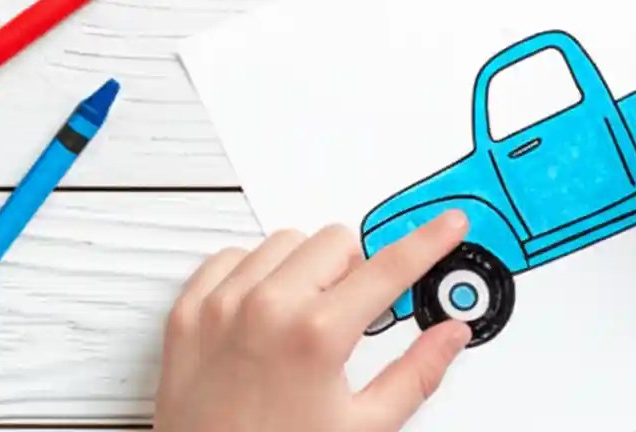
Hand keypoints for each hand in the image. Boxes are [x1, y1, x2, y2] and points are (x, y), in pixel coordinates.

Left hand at [154, 211, 471, 431]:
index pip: (390, 267)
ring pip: (283, 242)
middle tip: (357, 309)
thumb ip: (416, 373)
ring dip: (306, 267)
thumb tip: (449, 336)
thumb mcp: (364, 428)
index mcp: (316, 335)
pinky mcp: (186, 314)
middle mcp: (265, 309)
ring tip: (308, 313)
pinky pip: (230, 258)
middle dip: (357, 268)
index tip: (448, 224)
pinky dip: (253, 273)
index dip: (428, 241)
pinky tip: (265, 308)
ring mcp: (220, 307)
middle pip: (336, 241)